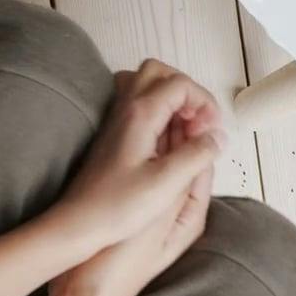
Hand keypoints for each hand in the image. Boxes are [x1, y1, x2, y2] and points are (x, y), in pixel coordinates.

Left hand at [46, 61, 223, 269]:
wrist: (77, 223)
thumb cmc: (117, 206)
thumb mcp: (167, 183)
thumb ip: (198, 155)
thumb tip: (217, 137)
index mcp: (140, 114)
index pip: (180, 84)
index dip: (204, 102)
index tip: (211, 129)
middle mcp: (125, 109)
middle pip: (159, 72)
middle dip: (187, 90)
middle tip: (199, 121)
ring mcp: (116, 119)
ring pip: (145, 83)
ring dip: (171, 97)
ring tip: (184, 128)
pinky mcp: (113, 134)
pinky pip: (136, 102)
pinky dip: (157, 109)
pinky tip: (164, 139)